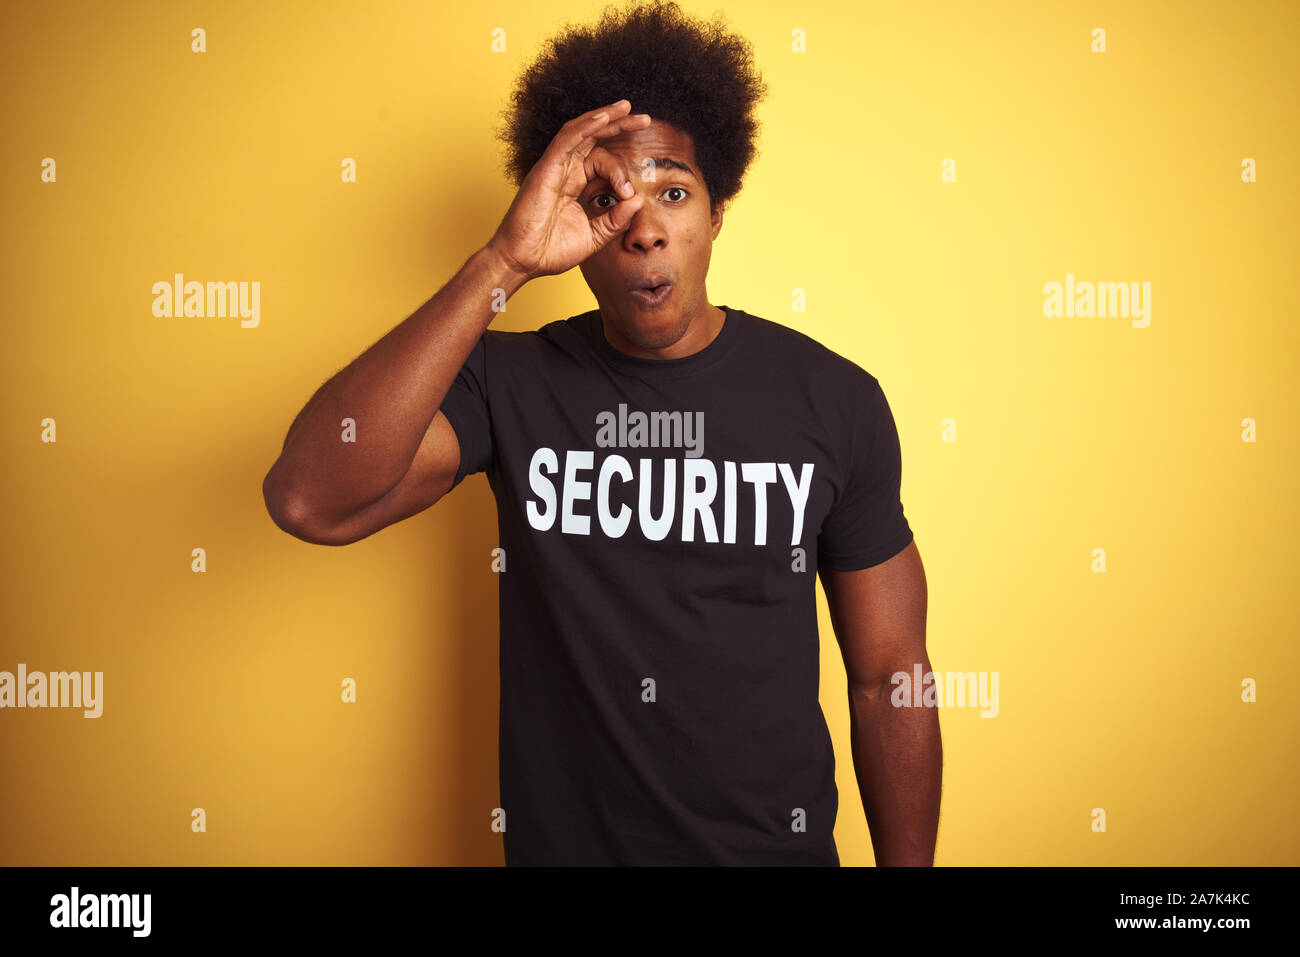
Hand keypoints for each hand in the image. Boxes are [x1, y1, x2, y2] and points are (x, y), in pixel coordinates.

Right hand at [486, 99, 650, 281]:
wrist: (523, 262)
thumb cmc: (550, 251)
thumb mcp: (594, 236)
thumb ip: (616, 220)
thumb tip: (638, 200)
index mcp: (574, 184)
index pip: (602, 161)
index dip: (621, 172)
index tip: (629, 194)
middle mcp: (564, 170)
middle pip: (594, 138)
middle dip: (620, 126)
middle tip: (646, 120)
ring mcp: (554, 168)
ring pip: (581, 132)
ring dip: (605, 117)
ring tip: (627, 108)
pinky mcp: (546, 169)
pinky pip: (566, 140)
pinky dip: (585, 127)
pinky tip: (604, 118)